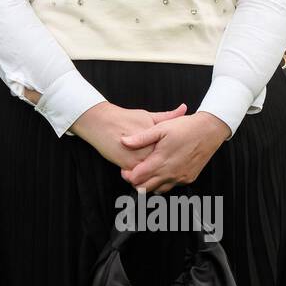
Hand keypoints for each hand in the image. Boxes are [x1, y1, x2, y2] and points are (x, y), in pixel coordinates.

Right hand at [69, 100, 189, 170]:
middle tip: (166, 167)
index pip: (172, 149)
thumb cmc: (124, 118)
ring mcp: (138, 158)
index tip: (177, 155)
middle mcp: (149, 149)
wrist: (102, 122)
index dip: (175, 153)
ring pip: (151, 172)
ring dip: (153, 175)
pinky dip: (141, 177)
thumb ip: (167, 116)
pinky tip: (141, 173)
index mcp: (157, 136)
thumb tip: (183, 108)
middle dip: (166, 166)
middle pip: (163, 163)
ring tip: (154, 172)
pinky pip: (138, 176)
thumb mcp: (148, 116)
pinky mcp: (128, 165)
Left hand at [119, 110, 230, 193]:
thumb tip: (124, 141)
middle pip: (144, 189)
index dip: (127, 175)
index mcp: (161, 161)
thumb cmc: (185, 127)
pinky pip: (170, 187)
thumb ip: (141, 138)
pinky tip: (162, 171)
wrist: (209, 130)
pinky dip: (162, 183)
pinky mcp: (188, 179)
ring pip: (157, 190)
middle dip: (136, 182)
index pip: (137, 179)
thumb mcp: (161, 128)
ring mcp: (180, 178)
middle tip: (133, 172)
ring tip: (147, 172)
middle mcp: (170, 173)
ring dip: (149, 184)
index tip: (125, 169)